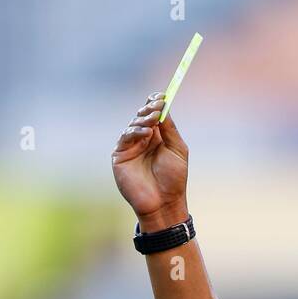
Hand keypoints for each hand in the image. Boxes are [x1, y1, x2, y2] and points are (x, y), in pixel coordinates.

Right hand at [112, 93, 189, 231]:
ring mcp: (130, 147)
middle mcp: (143, 140)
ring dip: (144, 119)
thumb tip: (164, 107)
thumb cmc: (174, 179)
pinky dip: (135, 132)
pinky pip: (125, 137)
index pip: (153, 115)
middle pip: (142, 116)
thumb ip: (170, 129)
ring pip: (133, 125)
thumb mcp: (177, 150)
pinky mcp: (120, 156)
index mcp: (157, 138)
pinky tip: (147, 133)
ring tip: (154, 119)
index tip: (163, 96)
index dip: (156, 103)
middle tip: (159, 104)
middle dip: (150, 109)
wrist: (164, 203)